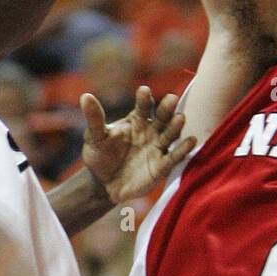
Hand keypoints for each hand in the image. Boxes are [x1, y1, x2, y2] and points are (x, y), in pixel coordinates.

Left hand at [80, 85, 195, 203]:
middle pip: (162, 116)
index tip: (144, 91)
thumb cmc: (100, 155)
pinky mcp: (162, 166)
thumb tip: (85, 96)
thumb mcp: (94, 137)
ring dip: (176, 126)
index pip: (143, 106)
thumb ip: (94, 118)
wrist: (102, 184)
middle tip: (171, 99)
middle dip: (167, 108)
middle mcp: (151, 131)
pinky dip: (183, 149)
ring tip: (180, 118)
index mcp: (137, 120)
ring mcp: (158, 148)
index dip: (144, 98)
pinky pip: (174, 156)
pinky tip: (191, 141)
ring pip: (170, 134)